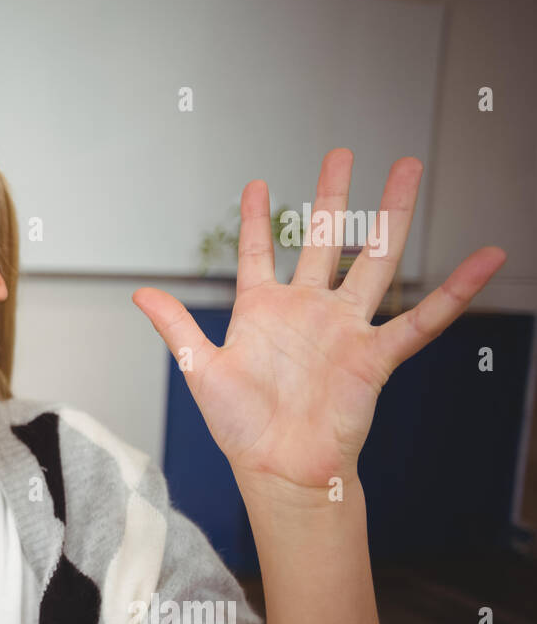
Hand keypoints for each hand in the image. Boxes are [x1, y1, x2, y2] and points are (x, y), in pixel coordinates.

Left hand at [132, 148, 505, 491]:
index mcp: (261, 311)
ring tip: (408, 170)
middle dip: (334, 196)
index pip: (259, 252)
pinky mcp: (374, 355)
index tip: (258, 184)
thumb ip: (177, 325)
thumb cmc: (241, 428)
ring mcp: (343, 329)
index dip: (259, 219)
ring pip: (374, 261)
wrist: (280, 470)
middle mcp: (306, 311)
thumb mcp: (201, 369)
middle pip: (324, 240)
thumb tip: (139, 293)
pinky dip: (454, 291)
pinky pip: (421, 318)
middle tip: (343, 153)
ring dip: (392, 215)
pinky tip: (484, 258)